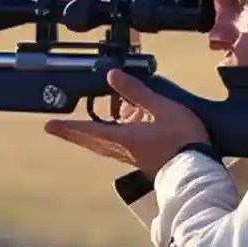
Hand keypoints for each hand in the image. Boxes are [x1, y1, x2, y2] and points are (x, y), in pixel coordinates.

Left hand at [43, 69, 209, 178]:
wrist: (198, 170)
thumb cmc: (181, 139)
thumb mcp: (160, 107)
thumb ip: (135, 92)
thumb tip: (112, 76)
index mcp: (122, 137)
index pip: (87, 130)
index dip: (67, 126)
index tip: (49, 125)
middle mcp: (122, 150)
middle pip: (90, 141)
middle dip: (73, 133)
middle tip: (56, 128)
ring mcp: (131, 157)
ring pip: (103, 145)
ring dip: (90, 136)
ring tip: (82, 128)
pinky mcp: (142, 160)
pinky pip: (118, 148)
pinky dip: (110, 138)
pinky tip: (117, 133)